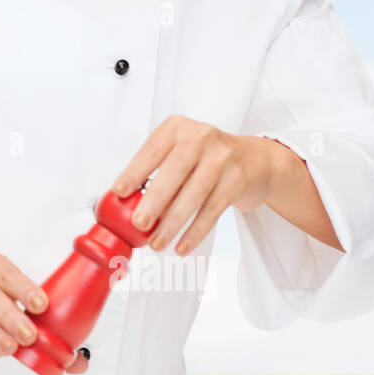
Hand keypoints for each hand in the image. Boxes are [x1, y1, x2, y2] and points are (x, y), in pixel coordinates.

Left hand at [112, 115, 280, 256]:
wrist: (254, 159)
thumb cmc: (204, 157)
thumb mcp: (179, 150)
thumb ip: (155, 170)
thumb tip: (125, 204)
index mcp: (177, 128)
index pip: (152, 151)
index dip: (134, 172)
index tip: (119, 192)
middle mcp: (201, 137)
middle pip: (174, 172)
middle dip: (154, 200)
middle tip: (139, 223)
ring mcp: (222, 157)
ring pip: (194, 194)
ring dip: (173, 222)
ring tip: (157, 242)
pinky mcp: (237, 179)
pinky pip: (213, 209)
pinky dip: (196, 231)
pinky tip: (183, 245)